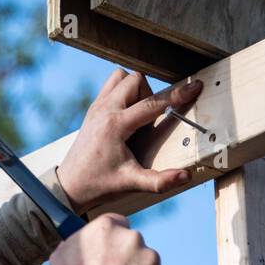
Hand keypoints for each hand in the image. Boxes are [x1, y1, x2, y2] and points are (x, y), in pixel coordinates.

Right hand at [49, 213, 170, 264]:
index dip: (113, 242)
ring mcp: (150, 260)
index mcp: (107, 227)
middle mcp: (132, 238)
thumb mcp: (60, 256)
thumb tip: (82, 240)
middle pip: (134, 243)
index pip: (118, 224)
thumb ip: (76, 241)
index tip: (110, 255)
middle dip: (127, 258)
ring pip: (147, 263)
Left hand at [55, 71, 202, 212]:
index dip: (178, 95)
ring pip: (122, 77)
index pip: (153, 103)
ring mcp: (96, 107)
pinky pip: (112, 85)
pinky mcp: (92, 109)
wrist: (69, 186)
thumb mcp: (131, 183)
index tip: (195, 86)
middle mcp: (104, 109)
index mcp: (115, 125)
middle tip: (149, 122)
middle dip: (151, 95)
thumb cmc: (99, 184)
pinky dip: (124, 92)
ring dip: (136, 89)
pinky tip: (127, 115)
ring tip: (138, 116)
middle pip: (136, 80)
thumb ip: (160, 181)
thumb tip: (186, 176)